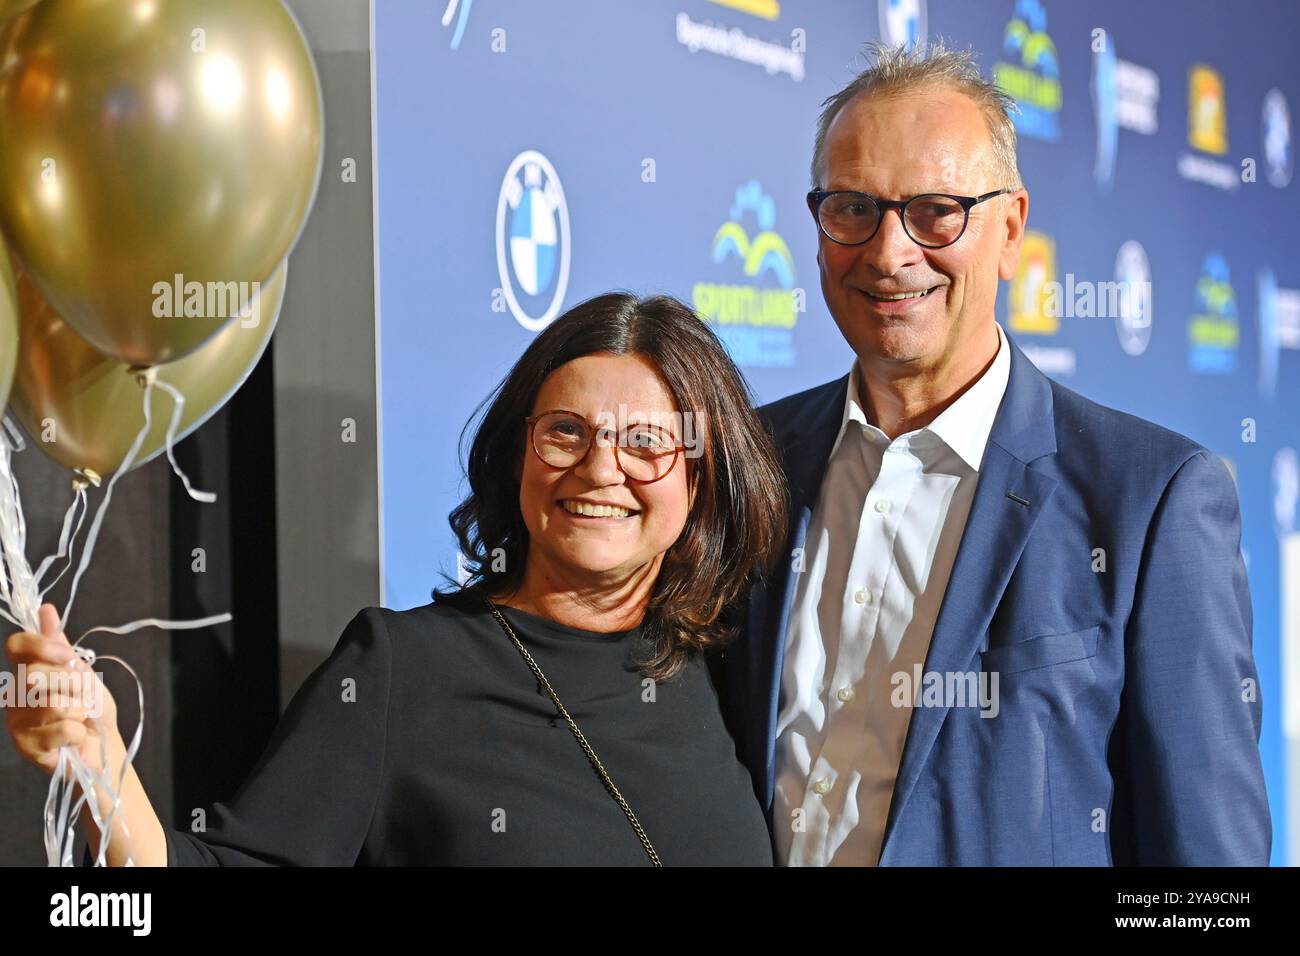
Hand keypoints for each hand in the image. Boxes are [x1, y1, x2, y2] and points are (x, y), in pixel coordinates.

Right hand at [4, 602, 119, 774]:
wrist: (103, 744)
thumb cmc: (90, 708)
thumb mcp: (82, 672)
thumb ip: (60, 645)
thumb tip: (46, 609)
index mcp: (26, 671)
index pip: (16, 645)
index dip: (44, 647)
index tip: (70, 658)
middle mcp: (14, 694)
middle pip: (37, 675)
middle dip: (73, 685)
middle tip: (84, 698)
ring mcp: (16, 722)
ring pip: (53, 704)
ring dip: (80, 711)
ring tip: (80, 718)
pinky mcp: (26, 748)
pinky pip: (64, 729)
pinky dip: (80, 732)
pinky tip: (75, 737)